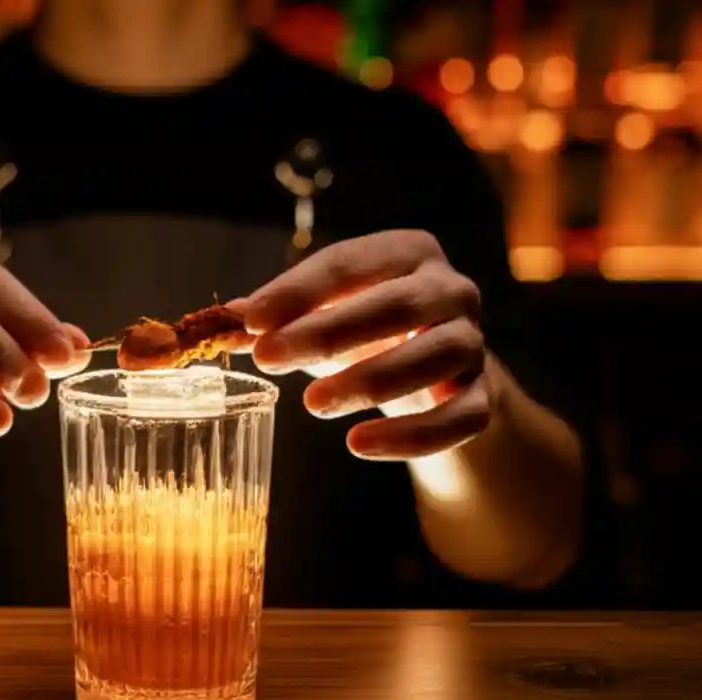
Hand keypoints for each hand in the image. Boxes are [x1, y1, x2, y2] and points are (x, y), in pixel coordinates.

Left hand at [243, 230, 490, 459]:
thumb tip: (218, 327)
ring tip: (312, 404)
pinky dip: (408, 436)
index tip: (250, 319)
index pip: (350, 263)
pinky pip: (457, 418)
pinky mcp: (483, 399)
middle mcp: (452, 290)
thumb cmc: (370, 335)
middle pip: (396, 305)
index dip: (298, 290)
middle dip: (328, 331)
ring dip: (368, 380)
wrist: (441, 380)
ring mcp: (473, 344)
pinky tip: (360, 443)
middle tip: (270, 357)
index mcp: (409, 253)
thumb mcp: (324, 317)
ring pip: (432, 358)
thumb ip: (276, 320)